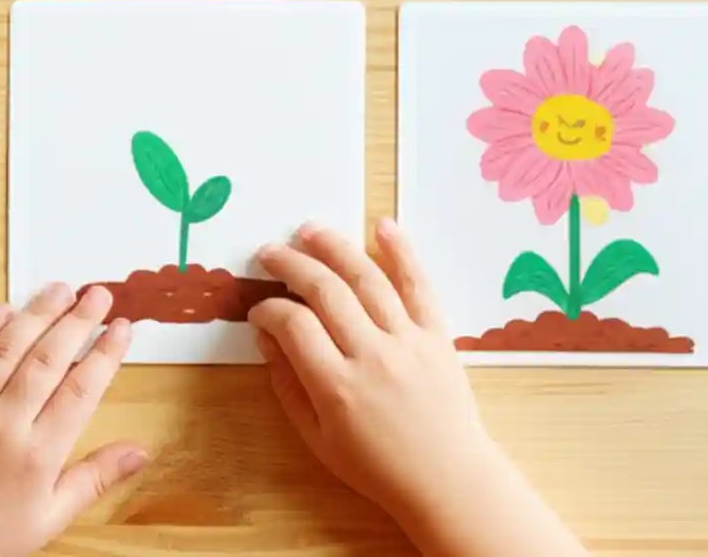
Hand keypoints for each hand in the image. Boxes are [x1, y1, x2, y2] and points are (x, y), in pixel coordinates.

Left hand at [0, 284, 145, 556]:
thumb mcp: (50, 518)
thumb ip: (95, 478)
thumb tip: (140, 452)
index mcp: (38, 455)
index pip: (82, 389)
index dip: (106, 354)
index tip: (122, 329)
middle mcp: (3, 426)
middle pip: (48, 359)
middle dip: (78, 320)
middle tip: (98, 294)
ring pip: (6, 349)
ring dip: (36, 314)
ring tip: (60, 290)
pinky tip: (1, 310)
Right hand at [250, 217, 486, 513]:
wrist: (448, 479)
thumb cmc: (378, 467)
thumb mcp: (317, 438)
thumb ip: (288, 386)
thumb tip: (267, 340)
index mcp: (337, 387)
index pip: (293, 325)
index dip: (269, 309)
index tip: (259, 309)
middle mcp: (372, 356)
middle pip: (325, 291)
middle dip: (291, 264)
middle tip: (269, 252)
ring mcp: (408, 342)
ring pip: (367, 278)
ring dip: (334, 247)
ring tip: (309, 229)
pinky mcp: (437, 335)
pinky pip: (419, 285)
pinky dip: (402, 252)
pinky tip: (382, 227)